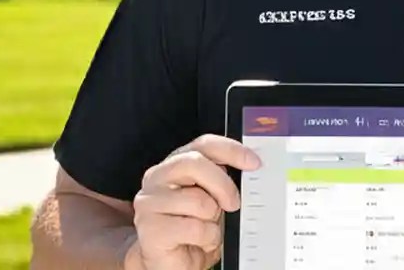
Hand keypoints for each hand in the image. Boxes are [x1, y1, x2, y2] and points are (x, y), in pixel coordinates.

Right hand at [129, 134, 261, 269]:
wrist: (172, 263)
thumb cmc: (194, 229)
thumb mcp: (213, 199)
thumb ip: (223, 181)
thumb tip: (251, 169)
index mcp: (176, 164)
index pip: (203, 145)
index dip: (231, 150)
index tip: (253, 163)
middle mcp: (157, 177)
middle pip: (195, 163)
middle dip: (222, 185)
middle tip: (234, 203)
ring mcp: (149, 202)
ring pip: (197, 200)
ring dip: (212, 220)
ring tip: (205, 228)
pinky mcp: (149, 228)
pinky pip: (194, 228)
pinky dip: (206, 238)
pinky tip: (198, 242)